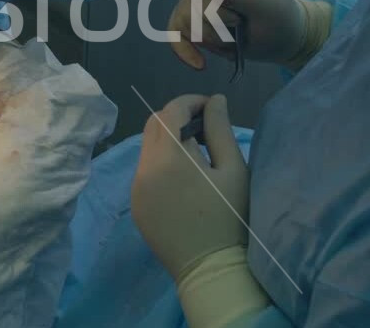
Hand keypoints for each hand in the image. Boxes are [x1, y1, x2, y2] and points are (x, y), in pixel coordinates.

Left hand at [131, 95, 248, 281]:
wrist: (211, 269)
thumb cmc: (230, 218)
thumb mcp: (233, 170)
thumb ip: (220, 130)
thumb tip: (215, 101)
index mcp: (169, 158)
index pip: (170, 113)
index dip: (190, 102)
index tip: (211, 106)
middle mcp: (143, 170)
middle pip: (153, 127)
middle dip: (176, 118)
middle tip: (205, 125)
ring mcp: (136, 189)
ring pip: (147, 149)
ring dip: (168, 141)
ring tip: (198, 153)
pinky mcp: (136, 206)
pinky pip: (145, 172)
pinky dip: (161, 164)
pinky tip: (184, 178)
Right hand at [167, 0, 303, 69]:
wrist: (280, 35)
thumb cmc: (280, 17)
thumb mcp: (269, 5)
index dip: (217, 14)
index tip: (239, 21)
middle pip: (190, 11)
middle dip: (215, 33)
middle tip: (240, 34)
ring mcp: (196, 0)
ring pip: (184, 25)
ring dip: (210, 43)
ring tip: (232, 44)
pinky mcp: (192, 19)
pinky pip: (175, 33)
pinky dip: (184, 51)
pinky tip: (199, 64)